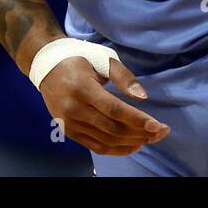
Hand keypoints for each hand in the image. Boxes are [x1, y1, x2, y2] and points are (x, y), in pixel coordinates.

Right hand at [38, 56, 170, 155]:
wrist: (47, 66)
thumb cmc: (80, 58)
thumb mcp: (103, 58)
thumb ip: (124, 77)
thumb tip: (142, 97)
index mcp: (82, 88)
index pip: (114, 110)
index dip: (137, 120)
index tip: (158, 125)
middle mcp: (74, 109)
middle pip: (112, 129)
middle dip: (140, 133)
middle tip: (161, 132)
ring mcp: (70, 123)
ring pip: (105, 141)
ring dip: (132, 143)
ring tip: (151, 138)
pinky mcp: (69, 132)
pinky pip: (95, 146)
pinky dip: (116, 149)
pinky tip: (133, 145)